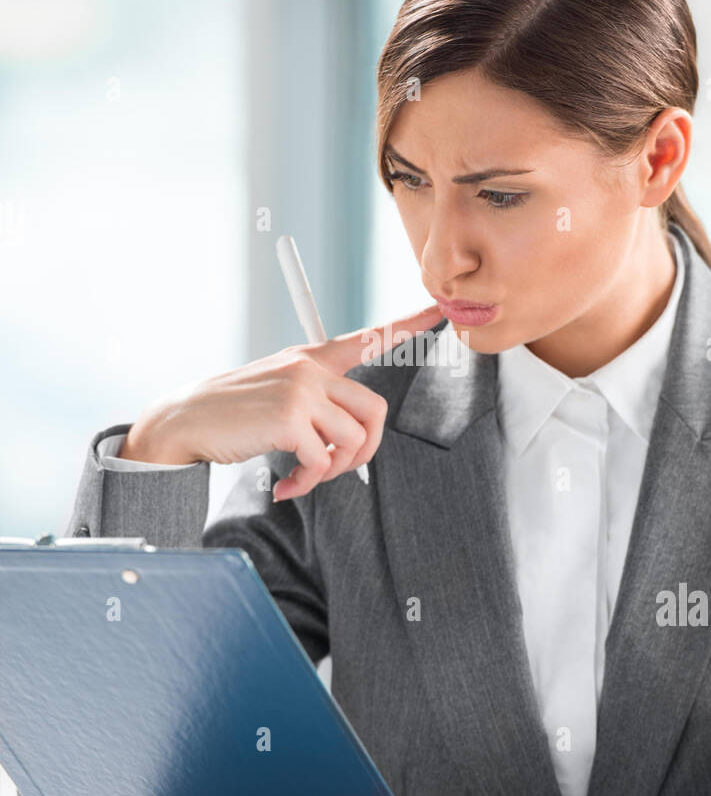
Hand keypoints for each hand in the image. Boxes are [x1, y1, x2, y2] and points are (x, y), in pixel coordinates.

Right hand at [118, 302, 442, 490]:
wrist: (186, 419)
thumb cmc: (233, 412)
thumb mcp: (278, 391)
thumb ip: (316, 403)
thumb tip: (346, 447)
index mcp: (312, 358)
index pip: (369, 337)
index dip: (408, 325)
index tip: (440, 310)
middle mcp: (311, 368)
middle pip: (374, 411)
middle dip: (365, 452)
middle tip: (336, 470)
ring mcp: (301, 390)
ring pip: (352, 441)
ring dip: (330, 473)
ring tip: (303, 479)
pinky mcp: (289, 418)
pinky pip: (322, 461)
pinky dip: (307, 481)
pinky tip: (286, 485)